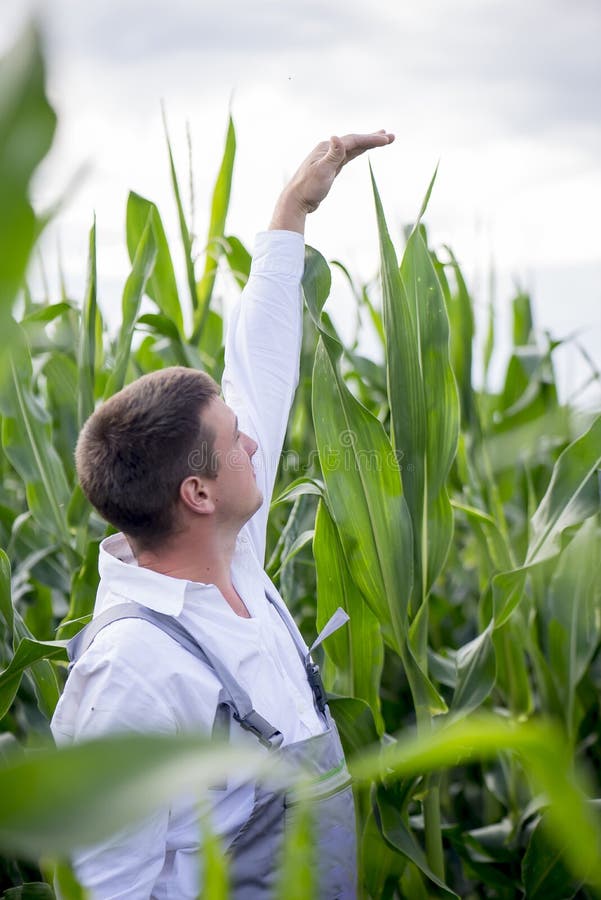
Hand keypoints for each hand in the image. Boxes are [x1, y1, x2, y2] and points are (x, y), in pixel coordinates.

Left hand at [269, 130, 394, 233]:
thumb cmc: (308, 187)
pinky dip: (358, 151)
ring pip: (353, 147)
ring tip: (382, 140)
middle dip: (373, 139)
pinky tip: (363, 150)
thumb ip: (332, 155)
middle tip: (391, 137)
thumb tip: (336, 137)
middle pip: (355, 140)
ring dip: (367, 143)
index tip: (387, 140)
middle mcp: (329, 149)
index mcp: (328, 147)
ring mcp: (330, 158)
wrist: (296, 200)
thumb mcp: (322, 171)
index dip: (371, 139)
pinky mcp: (331, 167)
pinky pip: (349, 155)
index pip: (354, 140)